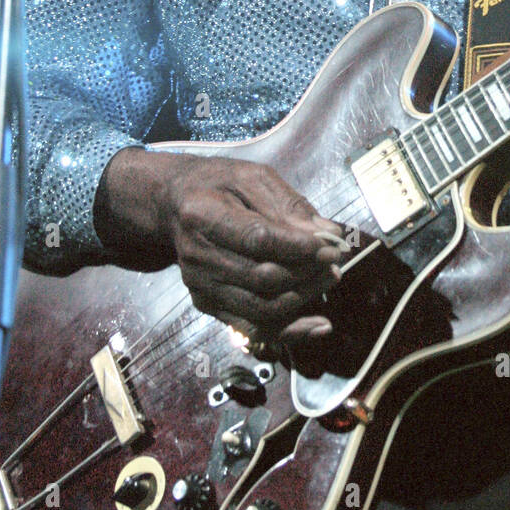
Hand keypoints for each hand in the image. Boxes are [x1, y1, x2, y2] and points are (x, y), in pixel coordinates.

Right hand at [95, 148, 344, 349]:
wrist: (173, 207)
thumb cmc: (217, 185)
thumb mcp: (252, 177)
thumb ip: (289, 204)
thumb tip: (327, 233)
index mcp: (203, 214)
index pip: (257, 239)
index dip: (300, 247)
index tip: (332, 245)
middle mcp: (197, 256)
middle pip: (262, 278)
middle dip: (308, 272)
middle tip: (336, 258)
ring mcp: (200, 286)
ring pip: (262, 308)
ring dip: (305, 296)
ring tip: (330, 277)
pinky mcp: (207, 304)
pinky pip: (254, 328)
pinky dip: (291, 331)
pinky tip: (320, 325)